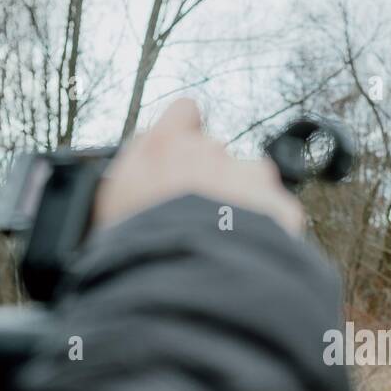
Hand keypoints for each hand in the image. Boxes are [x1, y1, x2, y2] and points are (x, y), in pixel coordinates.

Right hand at [93, 98, 304, 237]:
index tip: (182, 156)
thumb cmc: (136, 246)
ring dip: (242, 203)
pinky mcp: (278, 205)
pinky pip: (275, 213)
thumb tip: (149, 158)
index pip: (185, 112)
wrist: (186, 278)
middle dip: (211, 181)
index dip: (186, 133)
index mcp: (165, 146)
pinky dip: (266, 231)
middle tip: (198, 219)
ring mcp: (249, 177)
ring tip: (224, 241)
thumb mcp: (113, 203)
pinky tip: (246, 255)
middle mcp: (210, 152)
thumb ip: (135, 171)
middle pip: (216, 157)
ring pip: (251, 181)